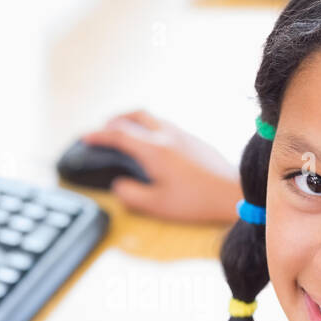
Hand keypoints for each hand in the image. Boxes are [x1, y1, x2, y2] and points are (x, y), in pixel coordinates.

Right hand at [78, 110, 241, 224]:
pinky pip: (165, 125)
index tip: (86, 138)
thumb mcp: (157, 205)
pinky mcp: (195, 139)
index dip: (99, 135)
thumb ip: (131, 194)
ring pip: (152, 117)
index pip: (119, 134)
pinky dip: (150, 127)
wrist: (234, 193)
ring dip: (133, 120)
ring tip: (125, 132)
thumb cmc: (196, 201)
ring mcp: (183, 135)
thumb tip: (119, 184)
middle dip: (115, 119)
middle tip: (103, 129)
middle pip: (135, 115)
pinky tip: (152, 142)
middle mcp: (167, 136)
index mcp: (154, 150)